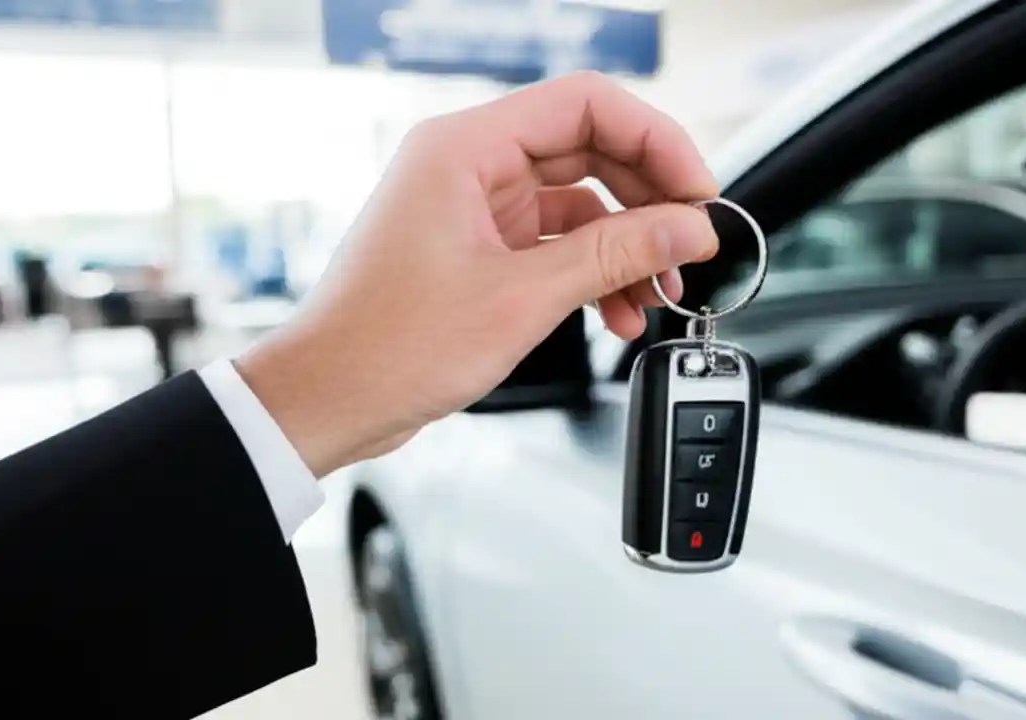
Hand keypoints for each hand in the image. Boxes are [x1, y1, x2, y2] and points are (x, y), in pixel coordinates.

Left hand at [238, 72, 718, 476]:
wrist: (329, 399)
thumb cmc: (388, 346)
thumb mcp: (521, 298)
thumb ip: (613, 254)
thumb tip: (687, 228)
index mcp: (464, 148)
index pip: (586, 104)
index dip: (655, 141)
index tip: (696, 191)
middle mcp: (468, 165)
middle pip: (589, 150)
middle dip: (648, 201)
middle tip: (689, 247)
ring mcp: (472, 208)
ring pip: (578, 203)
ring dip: (625, 247)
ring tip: (658, 294)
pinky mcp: (477, 250)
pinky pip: (554, 243)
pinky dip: (592, 273)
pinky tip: (618, 312)